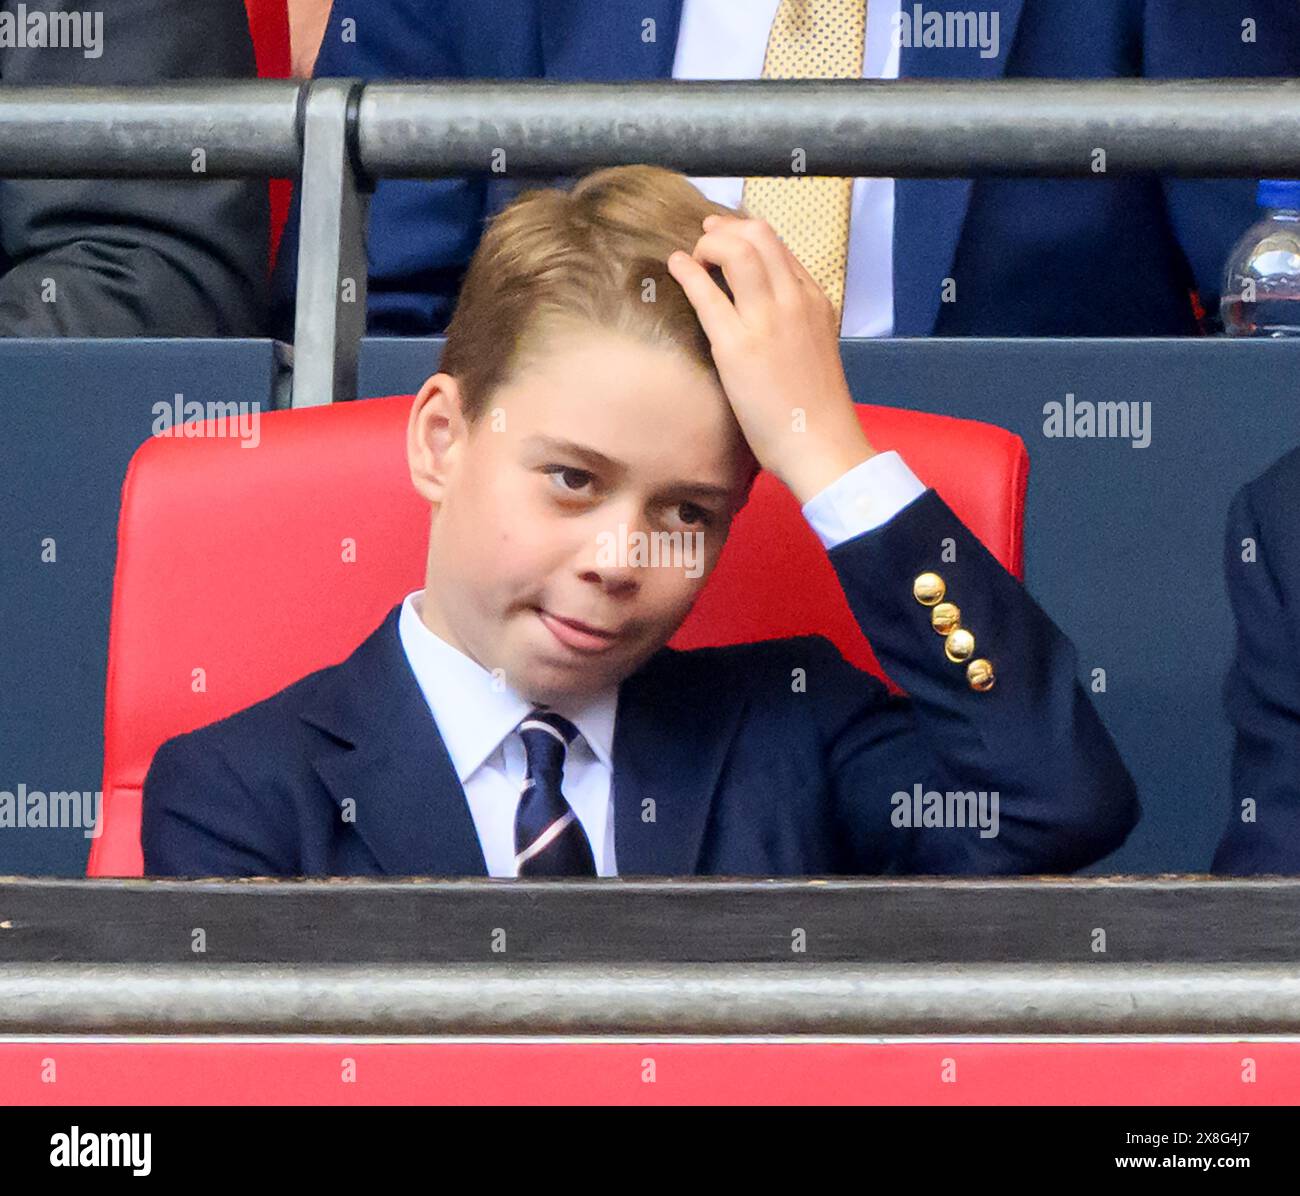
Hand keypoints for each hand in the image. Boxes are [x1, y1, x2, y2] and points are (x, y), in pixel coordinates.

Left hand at [667, 213, 874, 504]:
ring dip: (707, 244)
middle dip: (724, 229)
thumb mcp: (816, 347)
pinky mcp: (738, 346)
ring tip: (693, 258)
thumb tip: (765, 312)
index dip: (745, 232)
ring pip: (736, 251)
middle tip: (704, 241)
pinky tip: (675, 266)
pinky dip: (688, 271)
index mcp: (815, 300)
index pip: (778, 246)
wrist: (821, 443)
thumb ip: (795, 321)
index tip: (725, 235)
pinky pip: (707, 294)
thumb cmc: (814, 408)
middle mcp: (794, 300)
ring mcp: (766, 320)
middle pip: (758, 234)